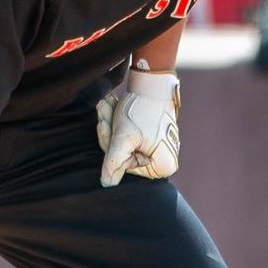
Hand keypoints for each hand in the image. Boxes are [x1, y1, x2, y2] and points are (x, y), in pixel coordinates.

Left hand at [96, 67, 179, 186]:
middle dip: (110, 132)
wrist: (152, 83)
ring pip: (123, 145)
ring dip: (111, 124)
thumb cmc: (141, 109)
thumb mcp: (124, 137)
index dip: (113, 147)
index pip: (126, 167)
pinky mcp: (151, 138)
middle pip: (124, 156)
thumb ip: (114, 161)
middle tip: (104, 108)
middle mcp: (163, 161)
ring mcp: (157, 149)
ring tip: (107, 103)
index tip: (105, 124)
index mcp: (162, 166)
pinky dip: (118, 123)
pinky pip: (127, 137)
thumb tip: (106, 184)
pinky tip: (112, 107)